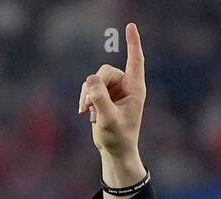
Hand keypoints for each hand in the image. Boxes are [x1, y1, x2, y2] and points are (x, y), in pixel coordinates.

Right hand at [79, 22, 145, 165]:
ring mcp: (114, 90)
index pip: (135, 61)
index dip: (133, 43)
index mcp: (135, 89)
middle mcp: (126, 86)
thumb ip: (100, 99)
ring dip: (88, 96)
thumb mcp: (108, 119)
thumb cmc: (118, 137)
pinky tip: (87, 115)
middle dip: (94, 87)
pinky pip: (88, 87)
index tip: (130, 25)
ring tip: (91, 115)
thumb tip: (90, 80)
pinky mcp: (103, 95)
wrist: (115, 150)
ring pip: (93, 79)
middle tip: (90, 108)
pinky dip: (85, 99)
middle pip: (104, 71)